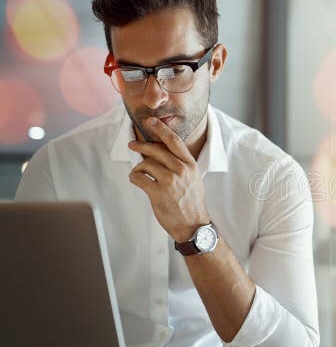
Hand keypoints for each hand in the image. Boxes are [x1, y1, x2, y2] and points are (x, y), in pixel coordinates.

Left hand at [128, 117, 209, 241]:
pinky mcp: (158, 193)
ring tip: (138, 174)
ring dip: (138, 168)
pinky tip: (136, 181)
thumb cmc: (191, 202)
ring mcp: (169, 181)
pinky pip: (138, 178)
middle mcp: (180, 170)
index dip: (161, 129)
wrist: (193, 225)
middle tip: (132, 144)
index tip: (151, 121)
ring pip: (145, 164)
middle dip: (141, 145)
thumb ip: (180, 164)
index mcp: (190, 164)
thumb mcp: (193, 178)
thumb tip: (160, 153)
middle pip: (156, 150)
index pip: (174, 141)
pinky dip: (134, 178)